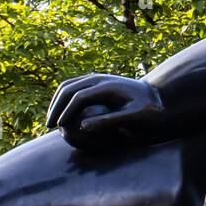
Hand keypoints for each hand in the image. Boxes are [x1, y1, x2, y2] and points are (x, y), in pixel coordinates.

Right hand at [46, 74, 163, 148]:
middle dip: (56, 107)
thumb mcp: (133, 117)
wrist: (157, 94)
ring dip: (57, 102)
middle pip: (68, 88)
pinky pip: (75, 88)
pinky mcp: (96, 82)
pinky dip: (65, 100)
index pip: (79, 97)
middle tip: (49, 125)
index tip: (60, 128)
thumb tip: (83, 127)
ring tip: (52, 120)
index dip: (66, 112)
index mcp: (107, 86)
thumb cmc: (149, 109)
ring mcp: (96, 78)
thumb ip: (108, 121)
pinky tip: (63, 115)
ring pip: (68, 85)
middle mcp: (99, 78)